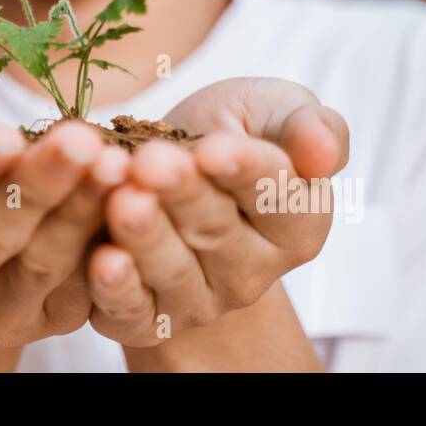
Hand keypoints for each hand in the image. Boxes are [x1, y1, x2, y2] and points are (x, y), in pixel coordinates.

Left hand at [85, 78, 348, 347]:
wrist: (163, 164)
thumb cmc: (228, 129)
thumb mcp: (272, 108)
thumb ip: (308, 124)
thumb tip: (323, 152)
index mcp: (298, 222)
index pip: (277, 199)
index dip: (243, 172)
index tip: (212, 149)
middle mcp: (253, 271)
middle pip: (218, 233)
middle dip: (183, 195)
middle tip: (152, 163)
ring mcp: (202, 299)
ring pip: (173, 272)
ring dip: (146, 237)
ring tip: (123, 200)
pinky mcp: (149, 317)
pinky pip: (135, 312)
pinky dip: (117, 289)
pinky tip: (102, 260)